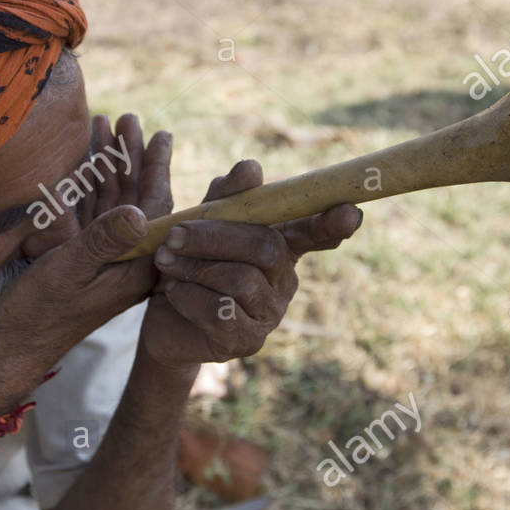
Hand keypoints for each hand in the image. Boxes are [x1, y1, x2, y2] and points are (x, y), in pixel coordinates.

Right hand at [0, 115, 171, 408]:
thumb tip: (138, 211)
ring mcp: (108, 257)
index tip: (159, 135)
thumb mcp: (71, 271)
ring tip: (105, 126)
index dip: (157, 168)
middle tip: (127, 119)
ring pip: (116, 201)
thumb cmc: (42, 312)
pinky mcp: (87, 256)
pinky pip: (95, 212)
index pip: (157, 209)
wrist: (18, 345)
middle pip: (138, 198)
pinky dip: (91, 183)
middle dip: (132, 157)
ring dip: (110, 164)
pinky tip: (86, 157)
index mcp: (136, 266)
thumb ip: (103, 240)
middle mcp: (128, 259)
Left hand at [139, 159, 362, 369]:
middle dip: (216, 237)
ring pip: (240, 280)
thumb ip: (224, 196)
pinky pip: (221, 312)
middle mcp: (284, 279)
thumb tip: (252, 168)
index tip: (351, 211)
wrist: (158, 317)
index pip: (314, 231)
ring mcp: (269, 313)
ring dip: (195, 267)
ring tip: (166, 262)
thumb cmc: (184, 262)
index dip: (332, 223)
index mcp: (280, 244)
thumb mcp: (199, 221)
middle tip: (175, 234)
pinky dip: (189, 297)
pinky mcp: (246, 341)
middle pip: (266, 248)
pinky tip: (174, 294)